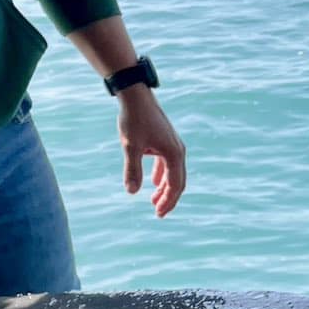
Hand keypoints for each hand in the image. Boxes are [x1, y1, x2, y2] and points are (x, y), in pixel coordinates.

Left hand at [119, 86, 185, 216]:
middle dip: (169, 198)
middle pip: (178, 181)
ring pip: (173, 173)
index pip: (174, 185)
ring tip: (153, 200)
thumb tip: (132, 192)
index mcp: (173, 154)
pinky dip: (161, 174)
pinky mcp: (166, 140)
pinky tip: (152, 182)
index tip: (158, 213)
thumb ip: (132, 170)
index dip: (167, 201)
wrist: (136, 95)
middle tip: (158, 213)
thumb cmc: (134, 119)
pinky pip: (167, 163)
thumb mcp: (130, 147)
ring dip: (165, 187)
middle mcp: (178, 151)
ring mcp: (173, 145)